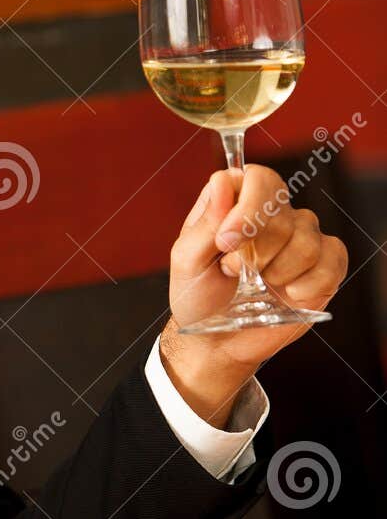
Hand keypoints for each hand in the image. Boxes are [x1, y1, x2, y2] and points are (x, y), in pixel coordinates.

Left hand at [162, 166, 347, 424]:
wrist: (217, 340)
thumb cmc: (199, 295)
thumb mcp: (187, 260)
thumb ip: (206, 221)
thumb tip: (224, 181)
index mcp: (237, 202)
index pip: (259, 178)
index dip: (247, 208)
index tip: (226, 242)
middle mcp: (274, 214)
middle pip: (283, 213)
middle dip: (256, 251)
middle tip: (234, 273)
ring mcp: (302, 239)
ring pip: (307, 240)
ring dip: (277, 272)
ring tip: (258, 287)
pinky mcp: (324, 266)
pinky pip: (332, 261)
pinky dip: (307, 285)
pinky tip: (286, 296)